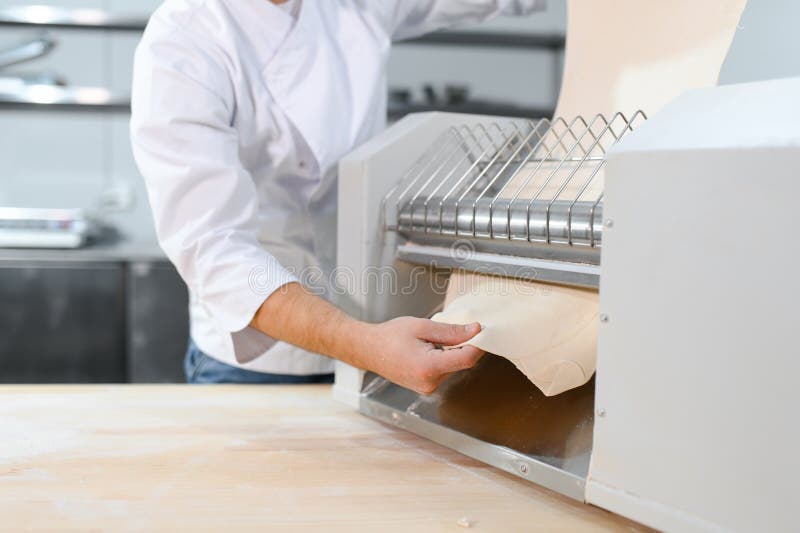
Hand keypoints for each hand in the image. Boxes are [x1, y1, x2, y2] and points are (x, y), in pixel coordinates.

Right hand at [361, 317, 483, 394]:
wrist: (368, 350)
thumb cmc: (390, 336)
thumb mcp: (422, 327)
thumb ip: (451, 331)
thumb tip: (475, 331)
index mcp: (429, 367)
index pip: (467, 358)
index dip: (478, 344)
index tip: (480, 331)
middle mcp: (430, 382)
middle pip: (461, 362)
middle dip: (461, 345)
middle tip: (446, 330)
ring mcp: (428, 387)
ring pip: (453, 366)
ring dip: (450, 352)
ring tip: (428, 340)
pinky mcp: (426, 387)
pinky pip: (443, 371)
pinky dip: (441, 358)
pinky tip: (426, 350)